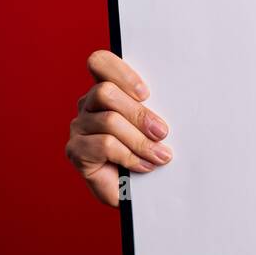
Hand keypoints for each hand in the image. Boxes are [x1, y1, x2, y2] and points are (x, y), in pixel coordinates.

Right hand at [65, 50, 172, 206]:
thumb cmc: (152, 152)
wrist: (143, 192)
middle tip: (162, 132)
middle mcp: (89, 105)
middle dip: (139, 113)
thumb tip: (179, 100)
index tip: (146, 93)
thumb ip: (157, 109)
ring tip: (160, 156)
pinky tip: (143, 166)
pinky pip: (104, 145)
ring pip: (109, 121)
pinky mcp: (76, 151)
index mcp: (108, 89)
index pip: (100, 62)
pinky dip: (129, 156)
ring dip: (140, 140)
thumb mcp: (157, 126)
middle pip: (105, 92)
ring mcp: (80, 127)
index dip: (122, 72)